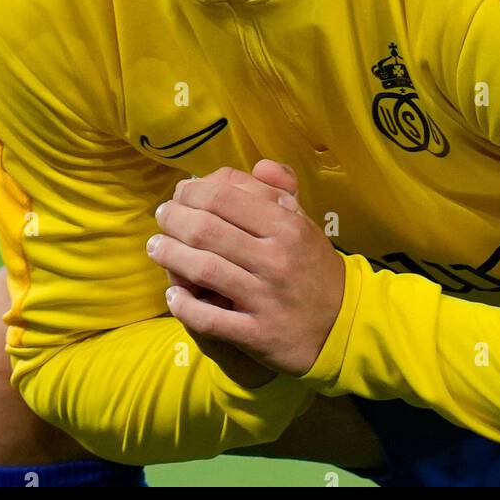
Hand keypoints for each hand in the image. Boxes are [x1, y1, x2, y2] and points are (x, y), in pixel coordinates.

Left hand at [148, 159, 343, 376]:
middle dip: (174, 219)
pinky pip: (209, 319)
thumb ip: (281, 191)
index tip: (179, 192)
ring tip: (155, 247)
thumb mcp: (305, 223)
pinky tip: (172, 295)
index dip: (193, 192)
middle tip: (162, 216)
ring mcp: (265, 298)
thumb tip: (258, 165)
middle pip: (206, 231)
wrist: (343, 325)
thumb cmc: (313, 267)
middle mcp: (276, 259)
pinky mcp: (257, 334)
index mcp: (287, 227)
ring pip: (202, 270)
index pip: (226, 198)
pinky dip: (184, 305)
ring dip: (169, 256)